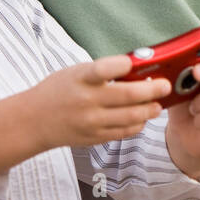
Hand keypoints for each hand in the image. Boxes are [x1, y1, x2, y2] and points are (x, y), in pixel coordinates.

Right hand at [28, 55, 171, 151]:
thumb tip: (136, 69)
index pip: (103, 69)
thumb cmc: (57, 91)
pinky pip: (123, 132)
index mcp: (79, 78)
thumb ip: (101, 71)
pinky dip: (137, 125)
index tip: (135, 62)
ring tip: (158, 104)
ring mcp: (91, 121)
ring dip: (149, 110)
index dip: (122, 65)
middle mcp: (86, 100)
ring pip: (130, 117)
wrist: (34, 121)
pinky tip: (142, 118)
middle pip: (126, 96)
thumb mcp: (74, 73)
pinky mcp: (94, 137)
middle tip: (165, 86)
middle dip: (152, 90)